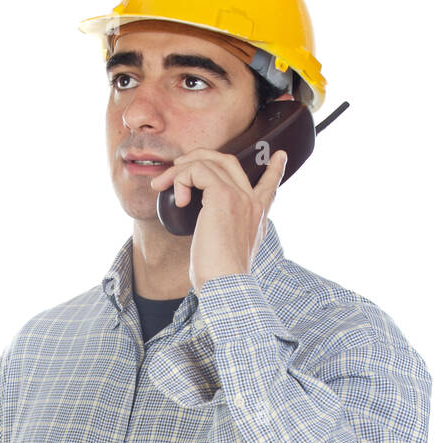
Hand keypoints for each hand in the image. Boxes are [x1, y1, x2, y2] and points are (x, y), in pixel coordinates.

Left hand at [150, 147, 286, 293]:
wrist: (226, 287)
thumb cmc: (220, 278)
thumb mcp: (228, 253)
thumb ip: (224, 234)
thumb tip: (205, 231)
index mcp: (257, 218)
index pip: (270, 187)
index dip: (275, 169)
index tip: (280, 156)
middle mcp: (252, 203)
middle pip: (229, 162)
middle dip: (200, 157)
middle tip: (178, 165)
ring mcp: (240, 197)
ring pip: (209, 162)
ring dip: (180, 170)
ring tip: (162, 185)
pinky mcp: (223, 196)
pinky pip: (197, 171)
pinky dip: (180, 178)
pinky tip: (176, 198)